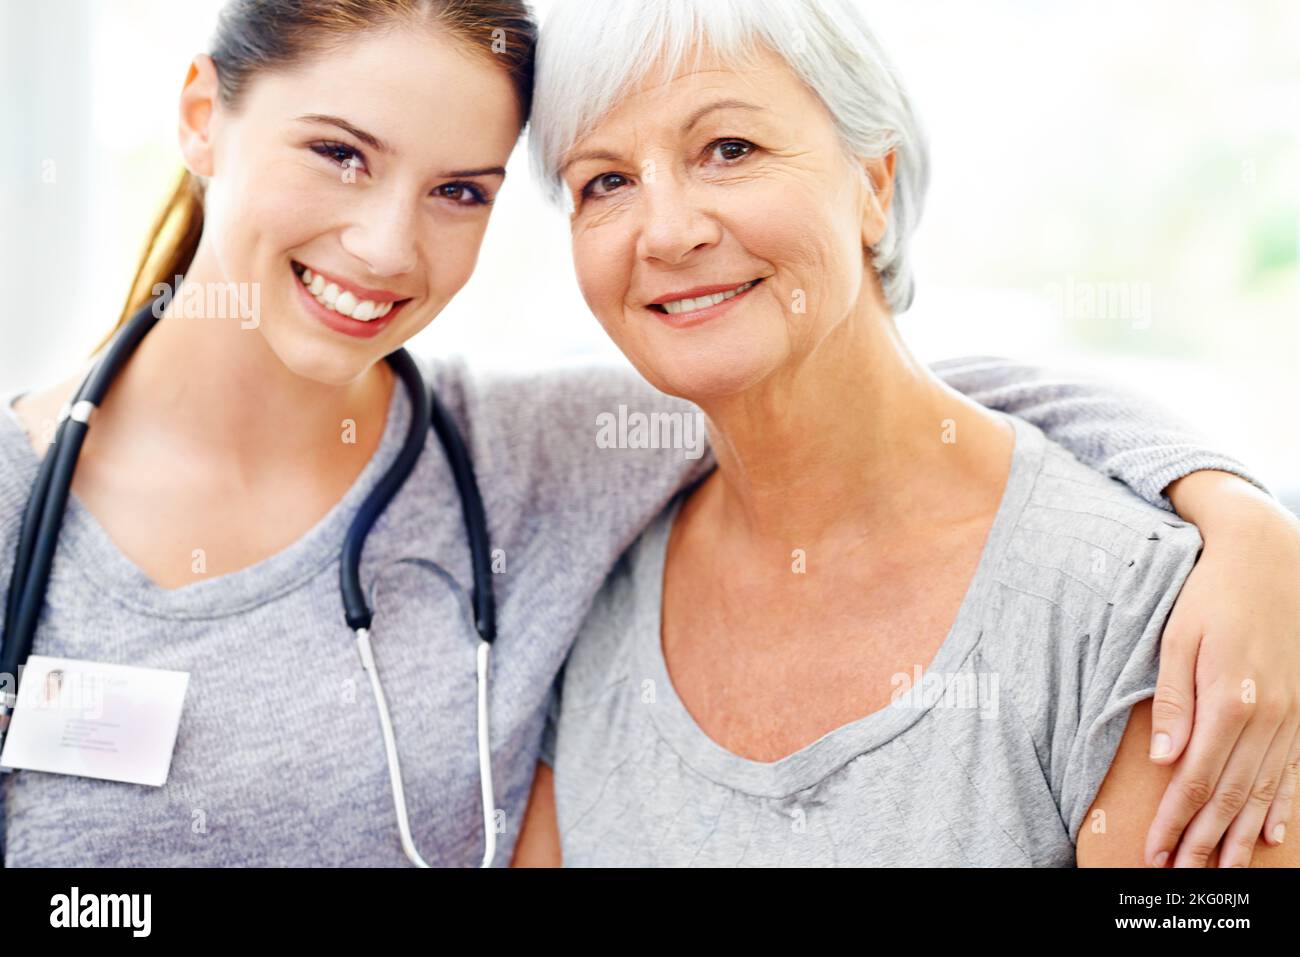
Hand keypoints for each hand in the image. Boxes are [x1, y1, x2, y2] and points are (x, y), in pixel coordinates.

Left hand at [1145, 470, 1299, 866]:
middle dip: (1205, 841)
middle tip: (1182, 875)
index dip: (1177, 821)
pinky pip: (1296, 770)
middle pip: (1233, 796)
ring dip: (1243, 836)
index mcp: (1229, 701)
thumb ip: (1173, 702)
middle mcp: (1268, 717)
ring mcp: (1293, 716)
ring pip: (1267, 792)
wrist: (1267, 559)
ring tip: (1224, 872)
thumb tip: (1166, 760)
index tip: (1156, 851)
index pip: (1199, 780)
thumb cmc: (1211, 596)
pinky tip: (1273, 835)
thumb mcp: (1177, 639)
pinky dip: (1284, 807)